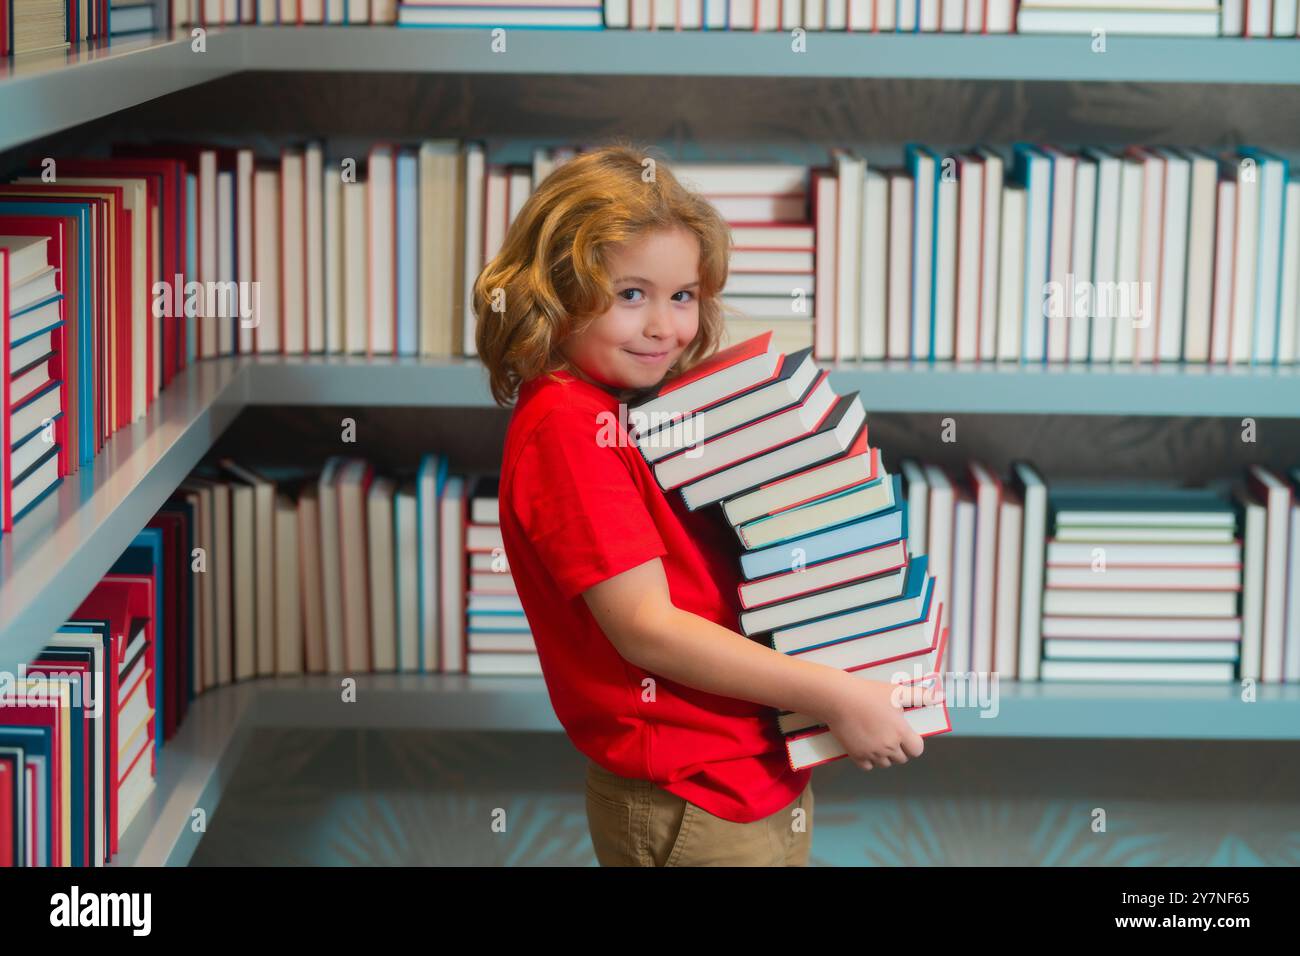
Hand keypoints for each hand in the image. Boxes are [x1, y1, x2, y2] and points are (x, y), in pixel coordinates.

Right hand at [820, 672, 936, 770]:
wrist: (838, 698)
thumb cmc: (869, 693)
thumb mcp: (897, 691)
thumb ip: (920, 696)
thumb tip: (941, 696)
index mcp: (900, 732)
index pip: (917, 750)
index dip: (913, 743)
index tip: (906, 734)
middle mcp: (888, 746)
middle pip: (901, 758)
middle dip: (899, 748)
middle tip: (889, 733)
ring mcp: (872, 753)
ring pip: (885, 763)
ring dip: (885, 755)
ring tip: (878, 739)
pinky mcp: (856, 756)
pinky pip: (868, 766)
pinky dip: (869, 759)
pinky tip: (866, 746)